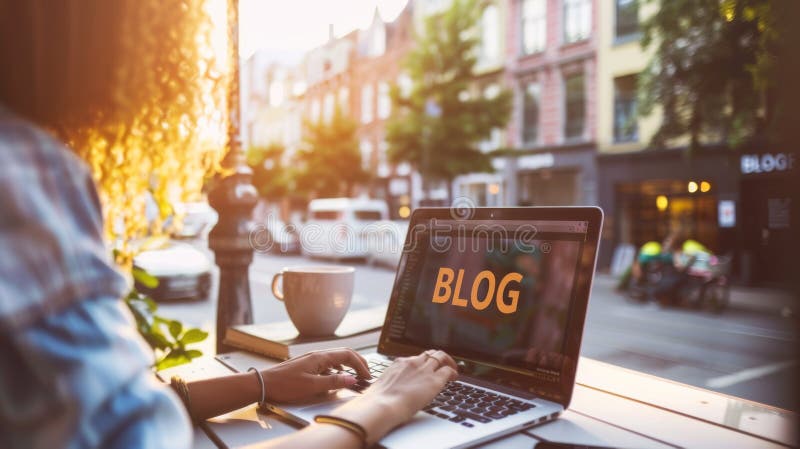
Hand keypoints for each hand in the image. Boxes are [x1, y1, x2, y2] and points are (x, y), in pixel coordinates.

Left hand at [262, 348, 370, 401]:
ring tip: (356, 375)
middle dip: (358, 362)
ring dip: (349, 365)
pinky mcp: (308, 365)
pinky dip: (339, 367)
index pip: (348, 354)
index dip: (361, 364)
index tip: (368, 376)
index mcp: (321, 357)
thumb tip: (352, 378)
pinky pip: (329, 362)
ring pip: (337, 357)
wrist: (263, 384)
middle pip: (344, 353)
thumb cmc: (285, 385)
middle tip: (367, 374)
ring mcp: (312, 359)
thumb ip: (333, 382)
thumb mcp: (311, 386)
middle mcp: (318, 355)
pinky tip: (338, 375)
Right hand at [328, 350, 457, 444]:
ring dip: (448, 362)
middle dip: (438, 358)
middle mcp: (412, 363)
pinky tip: (455, 377)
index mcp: (399, 363)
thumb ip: (390, 384)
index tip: (426, 367)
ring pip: (441, 356)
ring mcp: (424, 370)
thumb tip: (389, 391)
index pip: (416, 358)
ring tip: (452, 369)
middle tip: (443, 365)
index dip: (424, 362)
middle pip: (430, 353)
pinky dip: (453, 372)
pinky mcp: (434, 380)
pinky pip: (448, 370)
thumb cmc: (377, 402)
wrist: (381, 406)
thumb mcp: (382, 386)